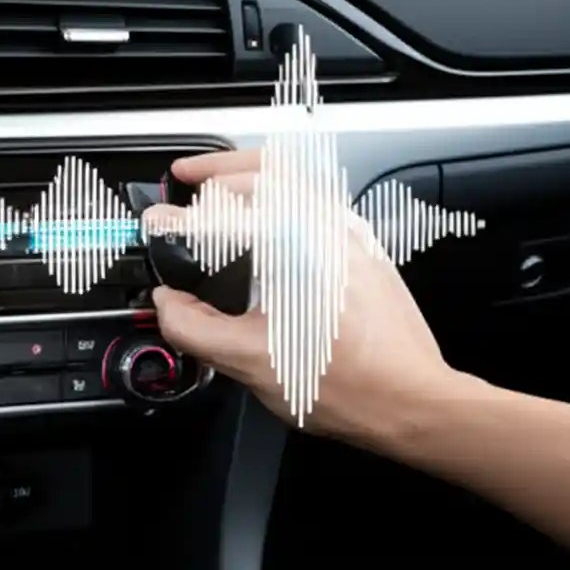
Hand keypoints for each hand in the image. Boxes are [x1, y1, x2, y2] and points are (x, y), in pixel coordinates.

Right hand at [147, 149, 472, 447]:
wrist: (413, 402)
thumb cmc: (351, 386)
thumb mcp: (250, 362)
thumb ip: (193, 327)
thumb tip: (168, 303)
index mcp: (296, 242)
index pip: (222, 211)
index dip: (177, 217)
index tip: (156, 225)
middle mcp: (327, 224)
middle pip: (263, 167)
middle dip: (215, 171)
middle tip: (183, 180)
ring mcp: (350, 233)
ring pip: (295, 176)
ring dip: (251, 174)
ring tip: (218, 189)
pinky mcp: (362, 248)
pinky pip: (314, 199)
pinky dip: (279, 194)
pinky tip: (264, 220)